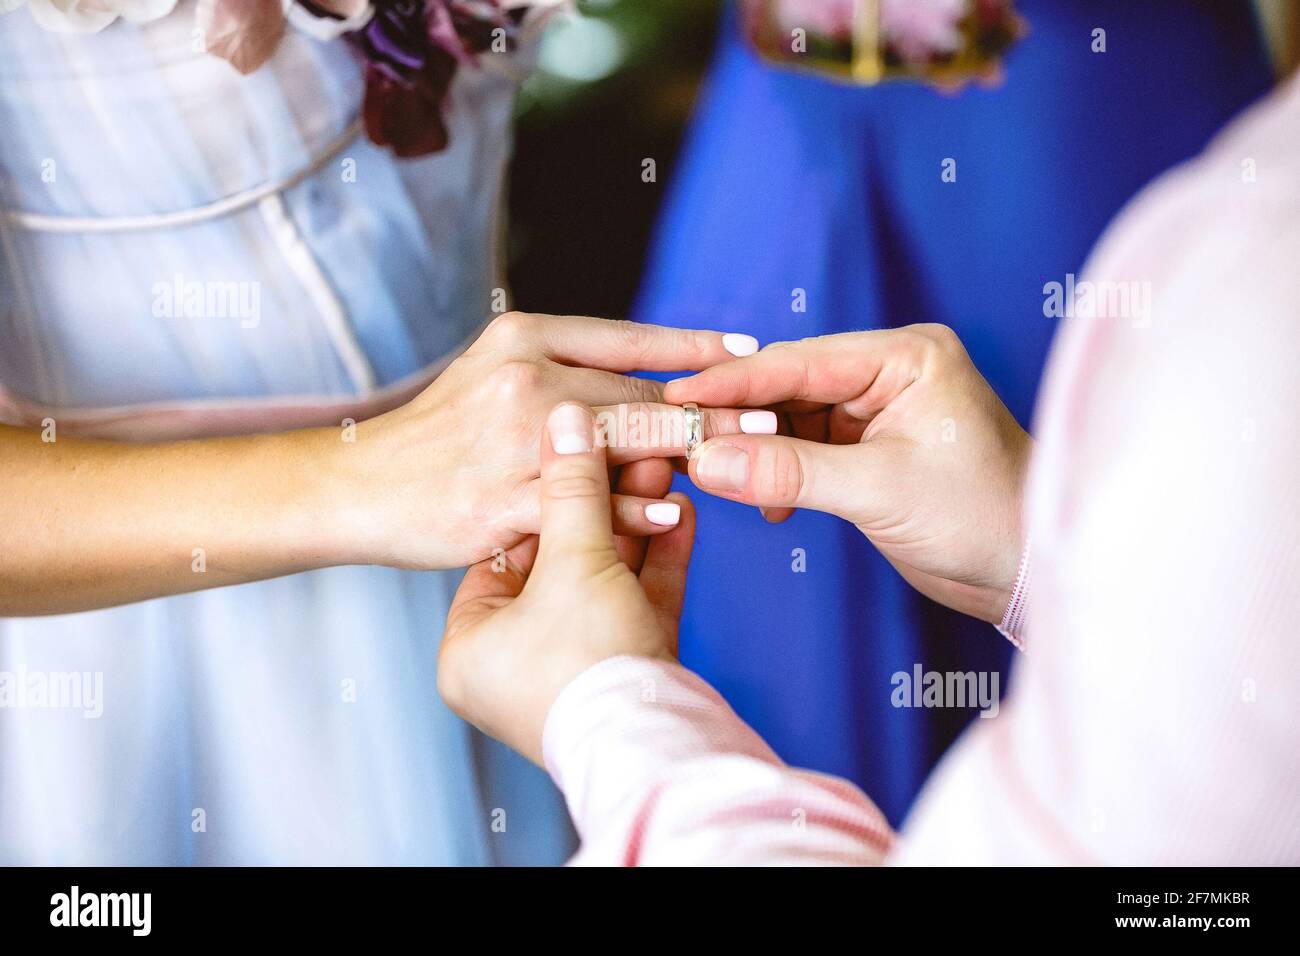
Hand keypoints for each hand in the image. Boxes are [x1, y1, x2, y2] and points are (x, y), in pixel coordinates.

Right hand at [330, 312, 762, 568]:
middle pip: (638, 393)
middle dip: (711, 408)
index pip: (626, 339)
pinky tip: (672, 512)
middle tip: (770, 414)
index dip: (692, 346)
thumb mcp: (493, 373)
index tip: (747, 349)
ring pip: (623, 445)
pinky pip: (586, 504)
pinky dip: (633, 510)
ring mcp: (516, 439)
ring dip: (689, 455)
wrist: (361, 485)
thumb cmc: (438, 436)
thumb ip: (563, 371)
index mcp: (522, 337)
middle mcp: (524, 379)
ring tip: (744, 458)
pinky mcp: (505, 499)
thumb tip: (645, 383)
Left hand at [438, 402, 694, 763]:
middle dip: (603, 505)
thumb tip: (565, 419)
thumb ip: (570, 487)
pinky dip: (659, 561)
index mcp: (470, 648)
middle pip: (560, 563)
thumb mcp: (572, 562)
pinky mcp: (628, 676)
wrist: (656, 748)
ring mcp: (575, 672)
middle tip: (628, 450)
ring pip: (606, 580)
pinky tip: (682, 515)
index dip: (542, 495)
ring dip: (638, 525)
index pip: (503, 550)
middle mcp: (515, 665)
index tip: (572, 448)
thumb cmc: (586, 670)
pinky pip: (638, 605)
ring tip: (662, 469)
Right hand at [664, 324, 1030, 624]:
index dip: (734, 381)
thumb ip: (791, 472)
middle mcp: (890, 373)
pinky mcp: (870, 450)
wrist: (1030, 574)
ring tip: (714, 475)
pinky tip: (766, 501)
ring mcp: (879, 411)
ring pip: (790, 419)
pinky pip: (805, 449)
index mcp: (906, 356)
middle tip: (682, 440)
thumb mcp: (880, 491)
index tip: (678, 395)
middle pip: (789, 385)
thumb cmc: (984, 519)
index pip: (800, 361)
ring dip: (755, 449)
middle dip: (738, 417)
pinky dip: (779, 472)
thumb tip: (708, 461)